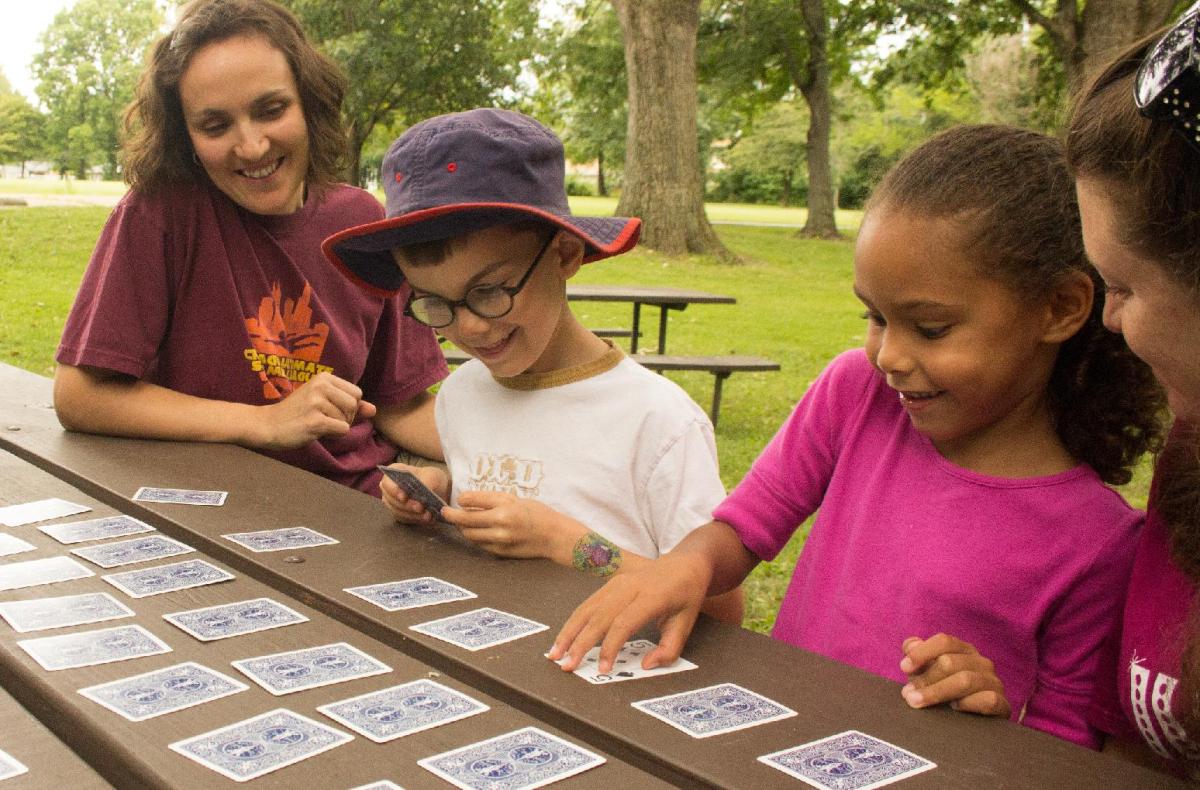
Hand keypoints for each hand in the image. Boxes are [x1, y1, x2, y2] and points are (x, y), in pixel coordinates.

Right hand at [253, 372, 375, 449]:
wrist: (267, 424)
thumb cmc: (297, 414)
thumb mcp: (323, 402)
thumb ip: (350, 405)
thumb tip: (374, 409)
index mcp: (324, 378)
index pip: (357, 393)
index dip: (350, 407)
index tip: (331, 410)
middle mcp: (321, 385)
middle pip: (355, 405)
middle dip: (347, 417)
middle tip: (326, 420)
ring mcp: (317, 402)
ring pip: (348, 419)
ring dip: (336, 427)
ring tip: (316, 424)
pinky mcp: (314, 420)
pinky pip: (341, 429)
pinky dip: (333, 435)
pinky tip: (316, 431)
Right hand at [380, 464, 448, 524]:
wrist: (438, 490)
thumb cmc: (431, 478)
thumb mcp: (433, 476)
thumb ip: (427, 482)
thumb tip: (423, 491)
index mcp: (394, 473)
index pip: (387, 482)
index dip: (393, 490)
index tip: (404, 497)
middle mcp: (389, 489)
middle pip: (391, 500)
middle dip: (406, 505)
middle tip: (420, 507)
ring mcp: (393, 502)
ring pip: (397, 511)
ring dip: (412, 514)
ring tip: (428, 514)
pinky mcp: (399, 514)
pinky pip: (404, 519)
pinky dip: (416, 519)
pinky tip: (428, 518)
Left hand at [440, 491, 568, 558]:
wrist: (554, 537)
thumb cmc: (537, 513)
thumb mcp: (516, 499)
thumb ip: (492, 500)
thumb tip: (467, 501)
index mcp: (504, 507)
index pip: (472, 501)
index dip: (461, 500)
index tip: (458, 499)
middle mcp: (500, 524)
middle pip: (465, 520)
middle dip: (452, 515)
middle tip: (446, 512)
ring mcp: (499, 540)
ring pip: (469, 534)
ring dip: (462, 528)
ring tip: (461, 522)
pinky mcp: (500, 552)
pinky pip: (479, 544)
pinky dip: (475, 537)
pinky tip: (477, 532)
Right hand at [547, 551, 711, 673]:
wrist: (684, 564)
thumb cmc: (685, 596)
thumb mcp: (687, 623)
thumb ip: (669, 648)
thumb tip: (646, 666)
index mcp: (652, 596)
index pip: (624, 623)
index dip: (610, 646)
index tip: (603, 668)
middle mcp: (630, 587)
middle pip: (599, 616)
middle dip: (580, 643)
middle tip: (567, 666)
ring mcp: (617, 582)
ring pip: (587, 608)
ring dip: (569, 632)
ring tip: (555, 654)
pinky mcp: (609, 584)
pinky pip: (587, 604)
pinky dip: (573, 622)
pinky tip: (564, 638)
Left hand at [899, 633, 1010, 716]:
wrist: (975, 725)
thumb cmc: (946, 694)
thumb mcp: (929, 675)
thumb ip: (919, 658)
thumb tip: (911, 645)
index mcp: (964, 650)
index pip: (944, 641)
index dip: (922, 653)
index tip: (903, 668)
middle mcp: (982, 662)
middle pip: (950, 662)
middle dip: (925, 678)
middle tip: (908, 694)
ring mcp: (994, 682)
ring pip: (964, 680)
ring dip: (936, 692)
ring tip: (917, 702)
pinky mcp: (1003, 704)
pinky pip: (988, 700)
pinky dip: (968, 703)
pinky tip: (954, 709)